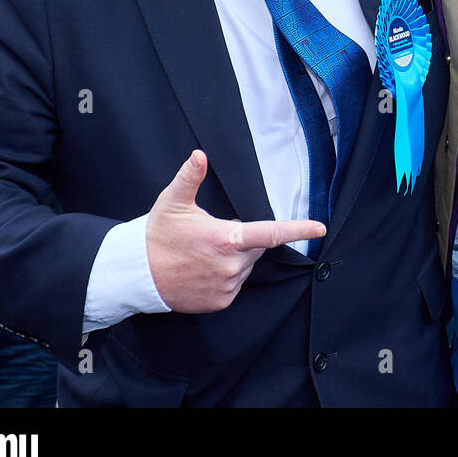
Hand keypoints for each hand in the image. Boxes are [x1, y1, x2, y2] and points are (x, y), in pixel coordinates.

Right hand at [146, 150, 325, 312]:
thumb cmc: (157, 235)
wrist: (137, 274)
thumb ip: (190, 177)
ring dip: (235, 259)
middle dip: (244, 240)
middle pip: (256, 248)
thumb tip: (199, 155)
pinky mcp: (221, 301)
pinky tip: (204, 270)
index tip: (320, 227)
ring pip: (246, 267)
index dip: (298, 229)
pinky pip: (235, 285)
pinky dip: (226, 276)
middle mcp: (231, 266)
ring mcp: (227, 286)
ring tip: (205, 254)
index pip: (270, 233)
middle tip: (215, 235)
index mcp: (226, 238)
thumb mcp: (172, 203)